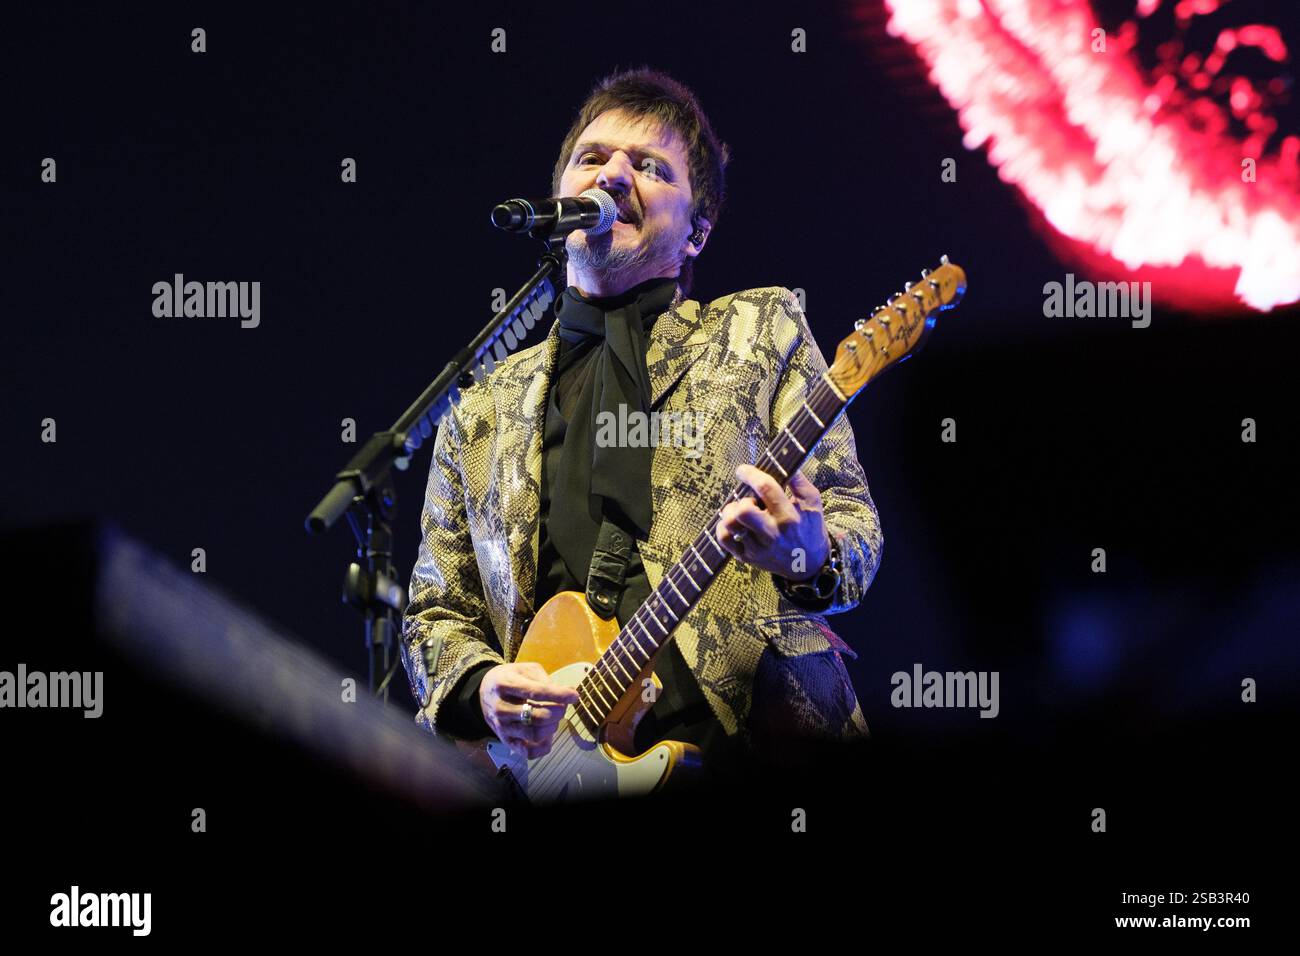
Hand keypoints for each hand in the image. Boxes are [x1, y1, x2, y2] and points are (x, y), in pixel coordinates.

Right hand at [479, 662, 580, 759]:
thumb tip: (568, 693)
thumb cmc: (509, 678)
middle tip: (562, 707)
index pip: (536, 692)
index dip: (558, 695)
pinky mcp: (505, 740)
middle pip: (537, 716)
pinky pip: (527, 751)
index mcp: (505, 684)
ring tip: (554, 719)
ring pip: (534, 733)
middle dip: (557, 712)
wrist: (484, 692)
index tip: (574, 696)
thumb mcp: (524, 670)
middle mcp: (501, 707)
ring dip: (552, 727)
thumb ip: (545, 680)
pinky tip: (548, 737)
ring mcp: (502, 726)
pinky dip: (543, 747)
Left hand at [716, 464, 829, 581]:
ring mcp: (758, 548)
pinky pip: (724, 539)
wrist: (808, 564)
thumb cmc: (809, 528)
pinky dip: (723, 527)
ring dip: (731, 513)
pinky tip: (735, 524)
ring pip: (730, 525)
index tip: (743, 470)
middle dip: (742, 499)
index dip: (750, 474)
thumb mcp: (812, 502)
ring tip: (742, 512)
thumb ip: (799, 481)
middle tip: (749, 501)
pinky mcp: (747, 557)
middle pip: (743, 511)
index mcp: (789, 516)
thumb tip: (786, 460)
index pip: (765, 488)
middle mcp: (772, 534)